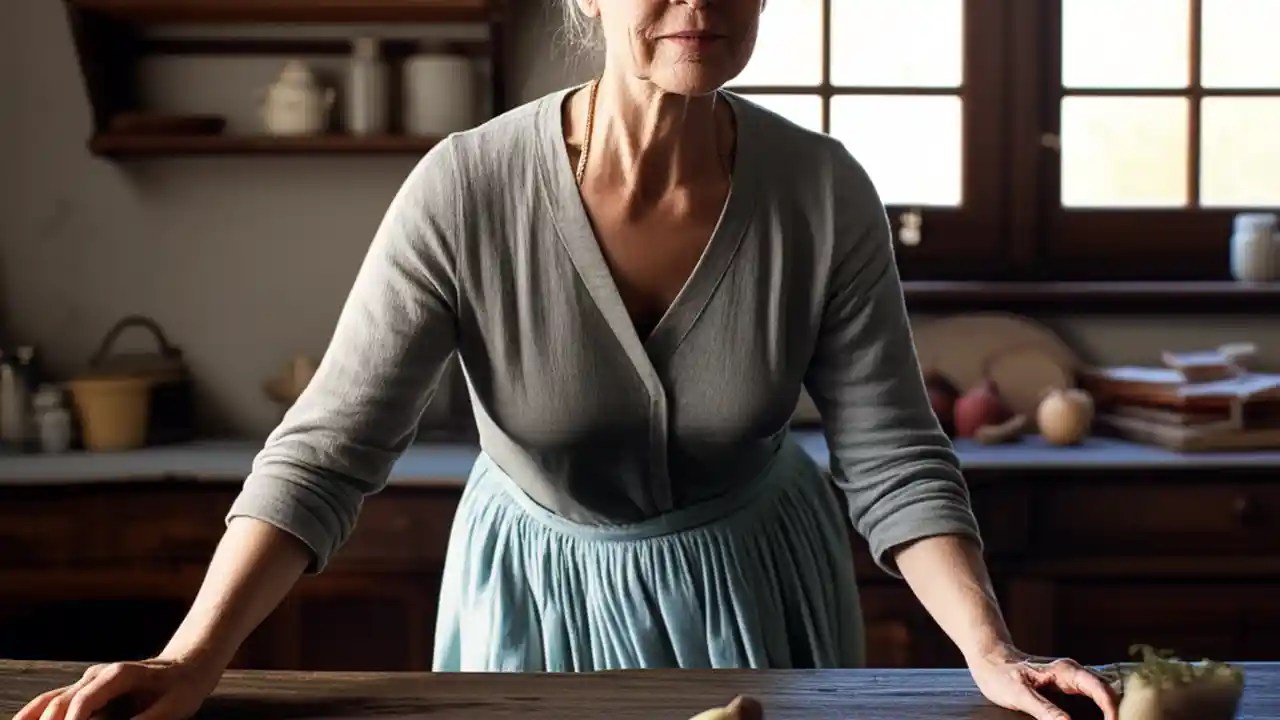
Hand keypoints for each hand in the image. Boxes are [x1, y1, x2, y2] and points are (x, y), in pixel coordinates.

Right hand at [12, 653, 223, 719]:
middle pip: (62, 700)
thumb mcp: (173, 708)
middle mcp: (98, 675)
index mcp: (120, 674)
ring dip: (34, 719)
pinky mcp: (86, 692)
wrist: (188, 666)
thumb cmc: (183, 687)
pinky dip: (36, 714)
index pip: (85, 698)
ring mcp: (89, 682)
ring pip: (52, 700)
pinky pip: (55, 703)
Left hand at [968, 643, 1118, 719]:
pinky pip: (1092, 702)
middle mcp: (1074, 674)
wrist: (989, 660)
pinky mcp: (1068, 690)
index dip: (1113, 710)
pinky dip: (1099, 714)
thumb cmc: (1000, 674)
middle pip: (1108, 694)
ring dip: (1109, 714)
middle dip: (1118, 713)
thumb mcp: (1019, 694)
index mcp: (1066, 671)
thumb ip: (1044, 710)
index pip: (1101, 690)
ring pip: (1102, 698)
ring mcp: (1073, 682)